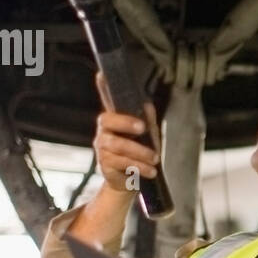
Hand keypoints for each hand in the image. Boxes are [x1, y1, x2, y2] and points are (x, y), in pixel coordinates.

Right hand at [93, 71, 160, 193]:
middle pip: (107, 121)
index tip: (102, 74)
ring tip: (155, 159)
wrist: (131, 182)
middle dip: (125, 123)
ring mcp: (102, 148)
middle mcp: (104, 131)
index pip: (107, 100)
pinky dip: (139, 167)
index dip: (103, 88)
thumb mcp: (148, 136)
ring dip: (139, 152)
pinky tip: (150, 170)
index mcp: (115, 120)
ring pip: (117, 145)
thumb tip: (147, 106)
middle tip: (143, 128)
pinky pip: (121, 163)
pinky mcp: (105, 164)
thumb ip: (147, 120)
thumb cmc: (140, 154)